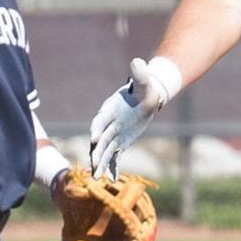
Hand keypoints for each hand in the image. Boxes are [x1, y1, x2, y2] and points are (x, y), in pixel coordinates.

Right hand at [89, 56, 177, 178]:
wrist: (146, 98)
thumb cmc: (145, 90)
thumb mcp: (144, 84)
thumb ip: (139, 75)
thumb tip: (138, 61)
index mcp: (109, 110)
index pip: (99, 121)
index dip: (95, 130)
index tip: (93, 139)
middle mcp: (107, 124)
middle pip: (98, 141)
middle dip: (95, 154)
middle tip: (93, 168)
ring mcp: (112, 135)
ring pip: (103, 151)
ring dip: (100, 164)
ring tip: (97, 178)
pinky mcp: (119, 143)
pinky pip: (113, 156)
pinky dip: (112, 167)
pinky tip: (110, 179)